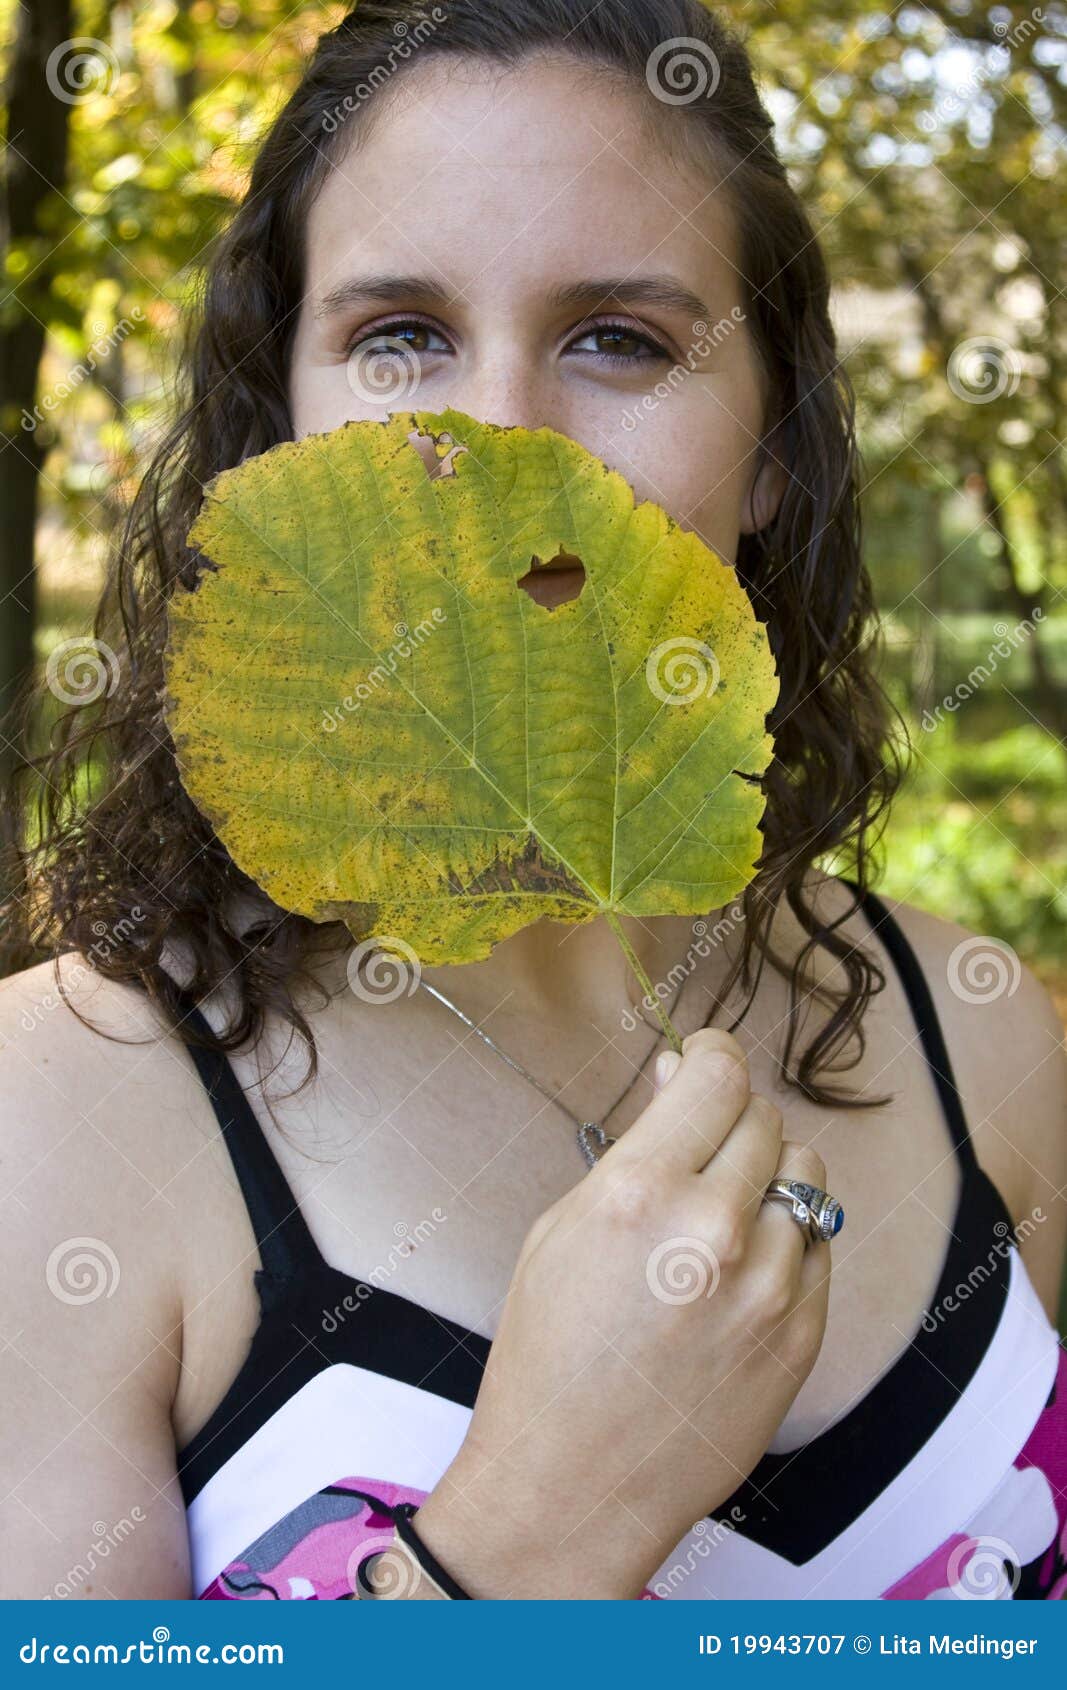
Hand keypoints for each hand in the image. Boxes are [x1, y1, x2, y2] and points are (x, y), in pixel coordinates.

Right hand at [415, 1027, 830, 1597]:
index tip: (705, 1060)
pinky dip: (788, 1244)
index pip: (719, 1076)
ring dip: (769, 1180)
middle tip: (699, 1152)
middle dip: (731, 1123)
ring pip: (806, 1178)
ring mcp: (769, 1287)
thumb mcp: (562, 1230)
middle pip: (765, 1120)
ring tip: (726, 1216)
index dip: (713, 1054)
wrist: (573, 1485)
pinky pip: (820, 1247)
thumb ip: (635, 1148)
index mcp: (640, 1193)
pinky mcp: (803, 1336)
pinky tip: (740, 1275)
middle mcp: (714, 1230)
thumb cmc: (548, 1358)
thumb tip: (683, 1076)